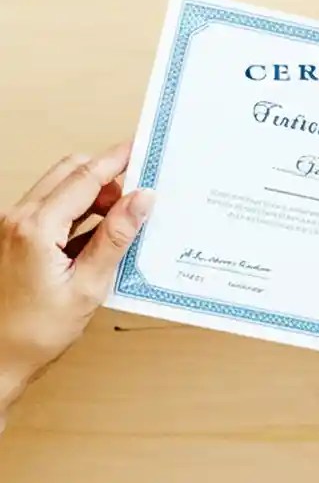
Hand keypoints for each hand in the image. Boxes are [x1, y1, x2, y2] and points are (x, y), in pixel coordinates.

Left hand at [0, 143, 153, 428]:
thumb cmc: (34, 333)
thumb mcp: (88, 286)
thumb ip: (116, 238)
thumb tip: (141, 200)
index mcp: (36, 228)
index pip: (85, 177)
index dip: (116, 160)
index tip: (140, 149)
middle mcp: (17, 220)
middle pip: (69, 173)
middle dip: (106, 177)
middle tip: (138, 194)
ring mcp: (10, 227)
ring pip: (58, 188)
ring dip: (92, 195)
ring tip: (121, 222)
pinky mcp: (11, 237)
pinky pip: (48, 209)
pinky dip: (76, 212)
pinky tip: (97, 236)